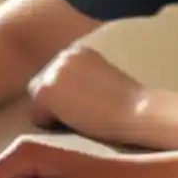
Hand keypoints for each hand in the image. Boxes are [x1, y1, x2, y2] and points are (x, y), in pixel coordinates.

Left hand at [29, 45, 148, 145]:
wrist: (139, 112)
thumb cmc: (130, 106)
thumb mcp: (105, 82)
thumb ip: (83, 83)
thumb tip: (65, 101)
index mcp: (79, 51)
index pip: (57, 79)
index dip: (70, 99)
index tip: (92, 106)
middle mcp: (62, 55)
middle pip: (42, 88)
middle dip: (57, 105)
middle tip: (86, 116)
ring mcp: (52, 72)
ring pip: (38, 102)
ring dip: (55, 115)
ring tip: (83, 120)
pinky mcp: (46, 91)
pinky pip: (37, 117)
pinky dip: (54, 126)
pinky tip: (79, 123)